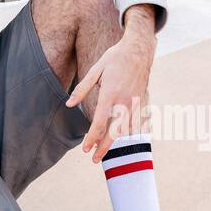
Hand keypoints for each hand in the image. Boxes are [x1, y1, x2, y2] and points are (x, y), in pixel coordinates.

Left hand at [66, 5, 155, 161]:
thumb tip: (69, 104)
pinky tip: (122, 138)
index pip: (100, 123)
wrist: (139, 50)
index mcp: (110, 94)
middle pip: (114, 132)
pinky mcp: (141, 102)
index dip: (91, 138)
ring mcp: (135, 103)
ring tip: (103, 150)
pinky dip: (129, 132)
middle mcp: (124, 101)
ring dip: (114, 142)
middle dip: (103, 148)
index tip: (85, 149)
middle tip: (94, 160)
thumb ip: (82, 89)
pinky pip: (136, 122)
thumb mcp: (95, 70)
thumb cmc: (115, 58)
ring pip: (125, 130)